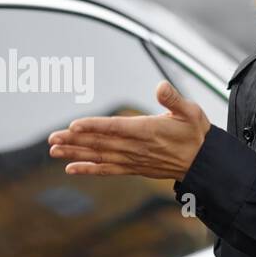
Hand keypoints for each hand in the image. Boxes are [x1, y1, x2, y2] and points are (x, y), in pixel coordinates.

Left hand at [47, 80, 209, 180]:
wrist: (202, 162)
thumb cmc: (195, 133)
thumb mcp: (191, 111)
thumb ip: (174, 99)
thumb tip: (160, 86)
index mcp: (147, 131)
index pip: (115, 128)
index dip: (93, 126)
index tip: (73, 125)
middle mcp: (136, 148)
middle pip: (100, 143)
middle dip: (75, 140)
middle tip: (52, 138)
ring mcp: (133, 160)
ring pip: (99, 156)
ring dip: (76, 153)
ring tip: (54, 150)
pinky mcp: (133, 168)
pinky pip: (107, 170)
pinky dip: (89, 169)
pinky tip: (71, 168)